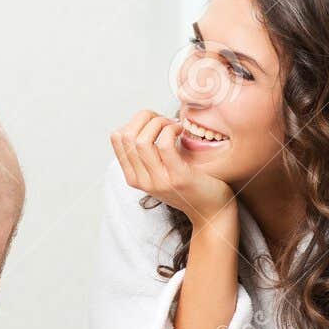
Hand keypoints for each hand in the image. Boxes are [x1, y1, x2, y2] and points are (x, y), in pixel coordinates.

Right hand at [110, 110, 233, 228]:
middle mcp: (141, 181)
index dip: (135, 121)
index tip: (154, 121)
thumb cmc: (190, 185)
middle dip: (146, 118)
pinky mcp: (177, 178)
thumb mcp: (160, 171)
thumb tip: (144, 121)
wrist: (211, 210)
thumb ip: (148, 154)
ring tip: (174, 125)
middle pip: (127, 136)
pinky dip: (171, 130)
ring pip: (141, 140)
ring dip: (159, 122)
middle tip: (165, 119)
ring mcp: (158, 181)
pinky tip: (181, 130)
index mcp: (134, 176)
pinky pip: (165, 144)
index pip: (117, 138)